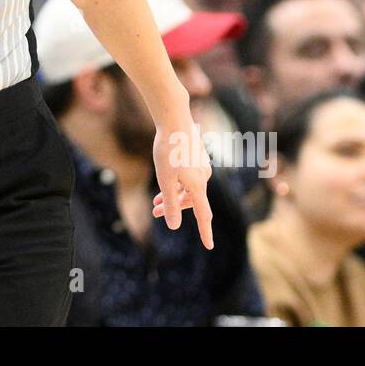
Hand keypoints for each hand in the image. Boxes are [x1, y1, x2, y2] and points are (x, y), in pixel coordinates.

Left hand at [150, 115, 214, 249]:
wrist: (174, 120)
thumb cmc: (168, 149)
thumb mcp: (165, 180)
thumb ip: (170, 204)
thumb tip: (174, 226)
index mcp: (198, 185)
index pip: (204, 215)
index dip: (205, 232)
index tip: (210, 246)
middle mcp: (204, 177)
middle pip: (191, 201)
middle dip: (174, 209)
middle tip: (154, 213)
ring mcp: (201, 166)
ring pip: (188, 189)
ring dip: (173, 197)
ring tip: (154, 202)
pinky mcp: (197, 157)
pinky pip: (188, 178)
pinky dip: (177, 184)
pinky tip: (165, 181)